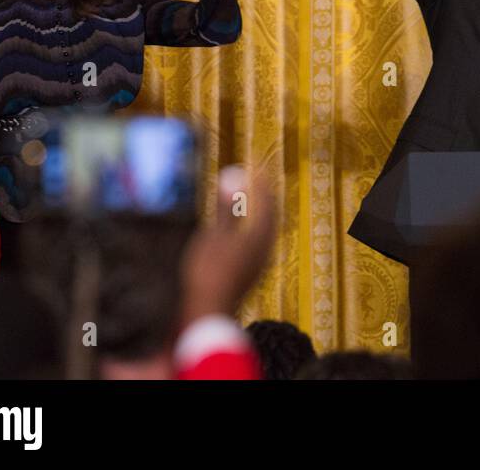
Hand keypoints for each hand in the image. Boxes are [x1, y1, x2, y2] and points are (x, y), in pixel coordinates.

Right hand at [179, 166, 276, 326]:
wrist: (208, 312)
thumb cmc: (209, 271)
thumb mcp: (214, 234)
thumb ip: (224, 206)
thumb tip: (231, 177)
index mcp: (259, 236)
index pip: (267, 202)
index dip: (261, 182)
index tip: (256, 166)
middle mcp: (265, 249)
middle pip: (271, 216)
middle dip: (265, 196)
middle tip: (260, 180)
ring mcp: (259, 263)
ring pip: (267, 231)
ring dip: (261, 213)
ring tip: (255, 202)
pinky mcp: (250, 274)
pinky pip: (259, 243)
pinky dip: (254, 229)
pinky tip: (245, 233)